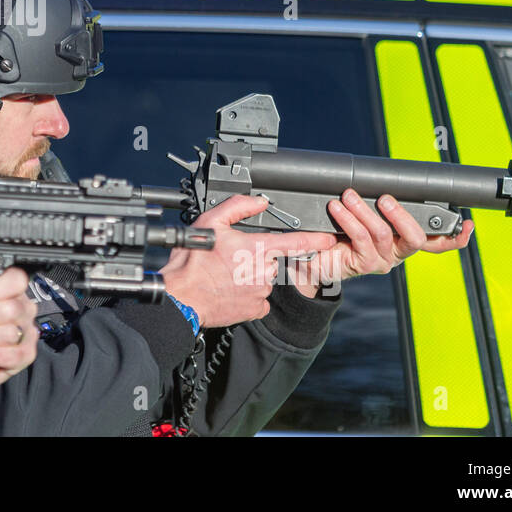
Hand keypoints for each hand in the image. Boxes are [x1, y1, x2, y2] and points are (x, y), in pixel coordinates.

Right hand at [160, 194, 337, 326]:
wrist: (182, 297)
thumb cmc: (193, 261)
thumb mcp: (211, 222)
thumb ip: (239, 207)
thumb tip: (260, 202)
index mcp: (257, 248)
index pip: (296, 242)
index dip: (316, 239)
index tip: (329, 239)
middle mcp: (264, 271)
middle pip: (272, 259)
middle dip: (257, 256)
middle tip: (232, 257)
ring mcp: (261, 292)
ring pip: (266, 278)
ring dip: (251, 274)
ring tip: (226, 273)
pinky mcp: (255, 309)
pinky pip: (259, 298)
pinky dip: (248, 293)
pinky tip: (230, 288)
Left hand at [289, 191, 475, 296]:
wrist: (316, 256)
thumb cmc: (342, 230)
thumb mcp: (364, 214)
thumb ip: (379, 205)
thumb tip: (383, 185)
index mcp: (404, 240)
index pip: (437, 241)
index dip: (455, 236)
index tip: (467, 224)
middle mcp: (398, 252)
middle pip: (414, 237)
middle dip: (400, 214)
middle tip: (384, 198)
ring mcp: (382, 260)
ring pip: (382, 233)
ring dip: (363, 210)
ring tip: (348, 196)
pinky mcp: (364, 264)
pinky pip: (360, 239)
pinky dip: (348, 219)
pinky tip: (337, 209)